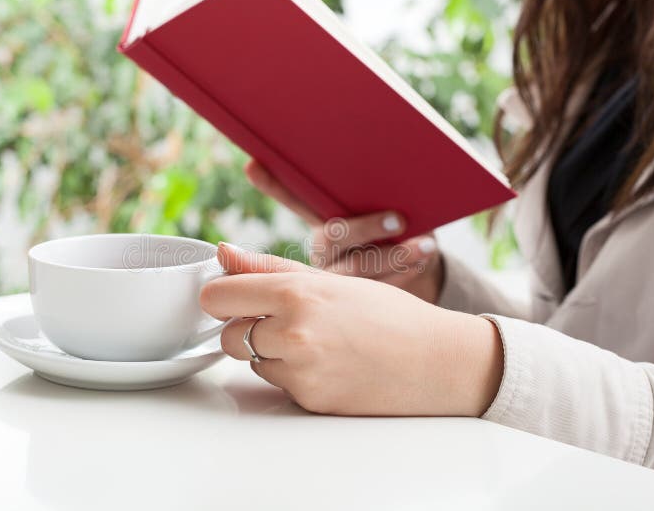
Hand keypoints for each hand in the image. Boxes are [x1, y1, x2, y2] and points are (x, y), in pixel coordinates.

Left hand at [201, 243, 502, 416]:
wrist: (436, 361)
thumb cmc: (389, 314)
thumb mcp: (329, 280)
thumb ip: (267, 268)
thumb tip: (223, 254)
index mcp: (295, 294)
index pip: (217, 297)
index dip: (223, 296)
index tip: (235, 297)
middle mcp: (293, 334)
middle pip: (228, 334)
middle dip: (246, 327)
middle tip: (284, 320)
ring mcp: (300, 372)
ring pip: (252, 361)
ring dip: (270, 352)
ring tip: (315, 342)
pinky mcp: (309, 400)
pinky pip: (279, 384)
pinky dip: (293, 375)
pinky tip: (327, 364)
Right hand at [245, 161, 444, 302]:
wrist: (404, 285)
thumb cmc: (390, 233)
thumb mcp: (379, 214)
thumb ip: (373, 196)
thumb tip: (390, 165)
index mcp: (318, 225)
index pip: (291, 197)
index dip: (270, 183)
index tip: (253, 165)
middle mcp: (318, 252)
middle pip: (330, 237)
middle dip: (365, 226)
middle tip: (397, 218)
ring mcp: (334, 281)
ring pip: (356, 270)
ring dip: (394, 254)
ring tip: (426, 245)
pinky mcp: (355, 304)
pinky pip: (378, 290)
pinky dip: (405, 273)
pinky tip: (424, 260)